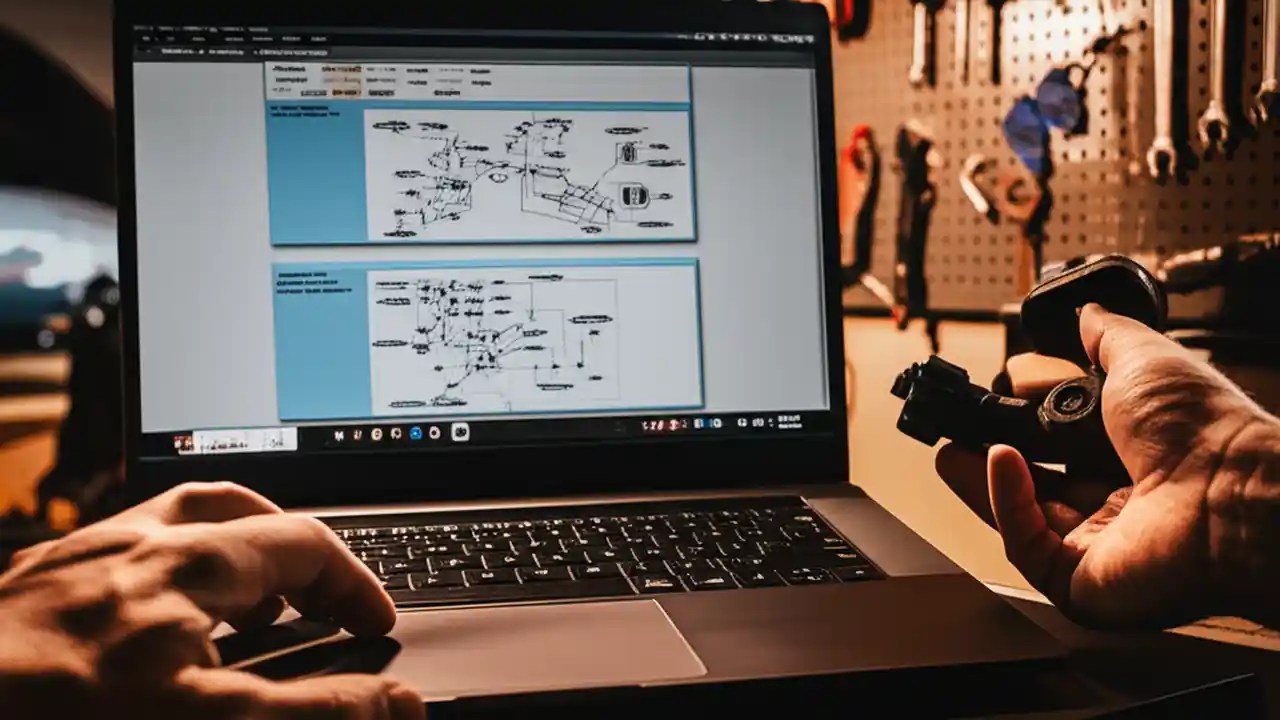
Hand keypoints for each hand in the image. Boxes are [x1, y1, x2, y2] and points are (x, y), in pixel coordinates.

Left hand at [0, 482, 424, 718]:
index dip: (354, 582)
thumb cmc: (54, 714)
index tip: (377, 622)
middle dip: (293, 544)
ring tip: (245, 589)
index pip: (303, 546)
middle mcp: (129, 547)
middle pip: (238, 511)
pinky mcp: (25, 589)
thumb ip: (314, 714)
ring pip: (168, 518)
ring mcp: (72, 563)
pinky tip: (144, 618)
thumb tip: (397, 706)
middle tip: (319, 591)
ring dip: (225, 541)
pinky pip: (111, 551)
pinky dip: (154, 567)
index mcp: (183, 568)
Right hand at [936, 304, 1279, 628]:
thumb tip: (1088, 315)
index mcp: (1140, 461)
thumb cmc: (1206, 430)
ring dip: (984, 482)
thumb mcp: (1144, 358)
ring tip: (952, 450)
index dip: (1028, 424)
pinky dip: (1004, 503)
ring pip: (1022, 520)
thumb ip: (1108, 337)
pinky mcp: (1082, 582)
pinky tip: (999, 462)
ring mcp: (1101, 550)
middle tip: (963, 432)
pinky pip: (1026, 545)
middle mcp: (1123, 510)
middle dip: (993, 459)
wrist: (1232, 488)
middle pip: (1037, 488)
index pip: (1065, 448)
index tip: (1000, 399)